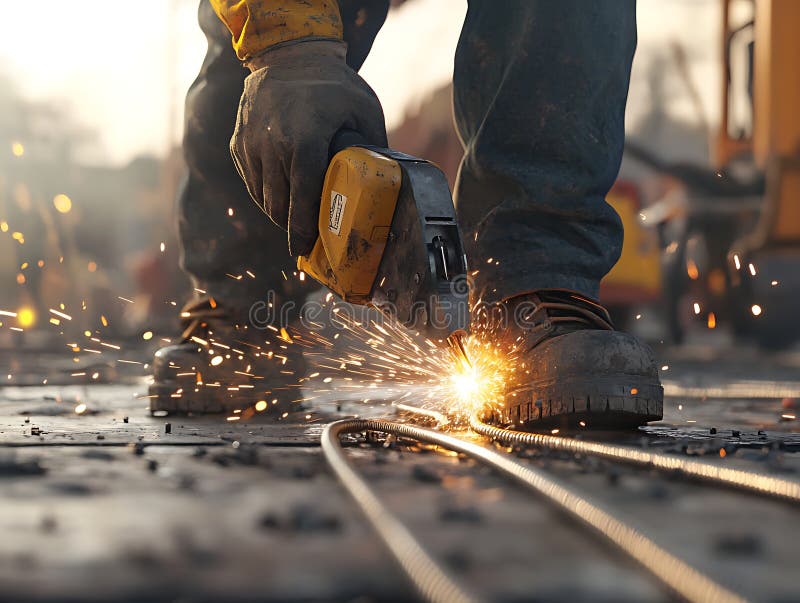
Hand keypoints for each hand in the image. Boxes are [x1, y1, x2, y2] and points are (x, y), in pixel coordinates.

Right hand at [231, 39, 386, 255]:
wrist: (287, 57)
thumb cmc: (333, 85)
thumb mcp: (365, 109)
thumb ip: (374, 146)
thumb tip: (387, 182)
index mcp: (304, 140)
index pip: (302, 197)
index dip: (303, 227)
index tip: (305, 247)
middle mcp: (272, 145)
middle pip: (280, 204)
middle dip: (292, 227)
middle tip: (306, 240)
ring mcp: (251, 145)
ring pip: (263, 197)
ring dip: (279, 212)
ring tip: (296, 219)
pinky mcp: (240, 145)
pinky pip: (252, 182)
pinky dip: (266, 195)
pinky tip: (282, 196)